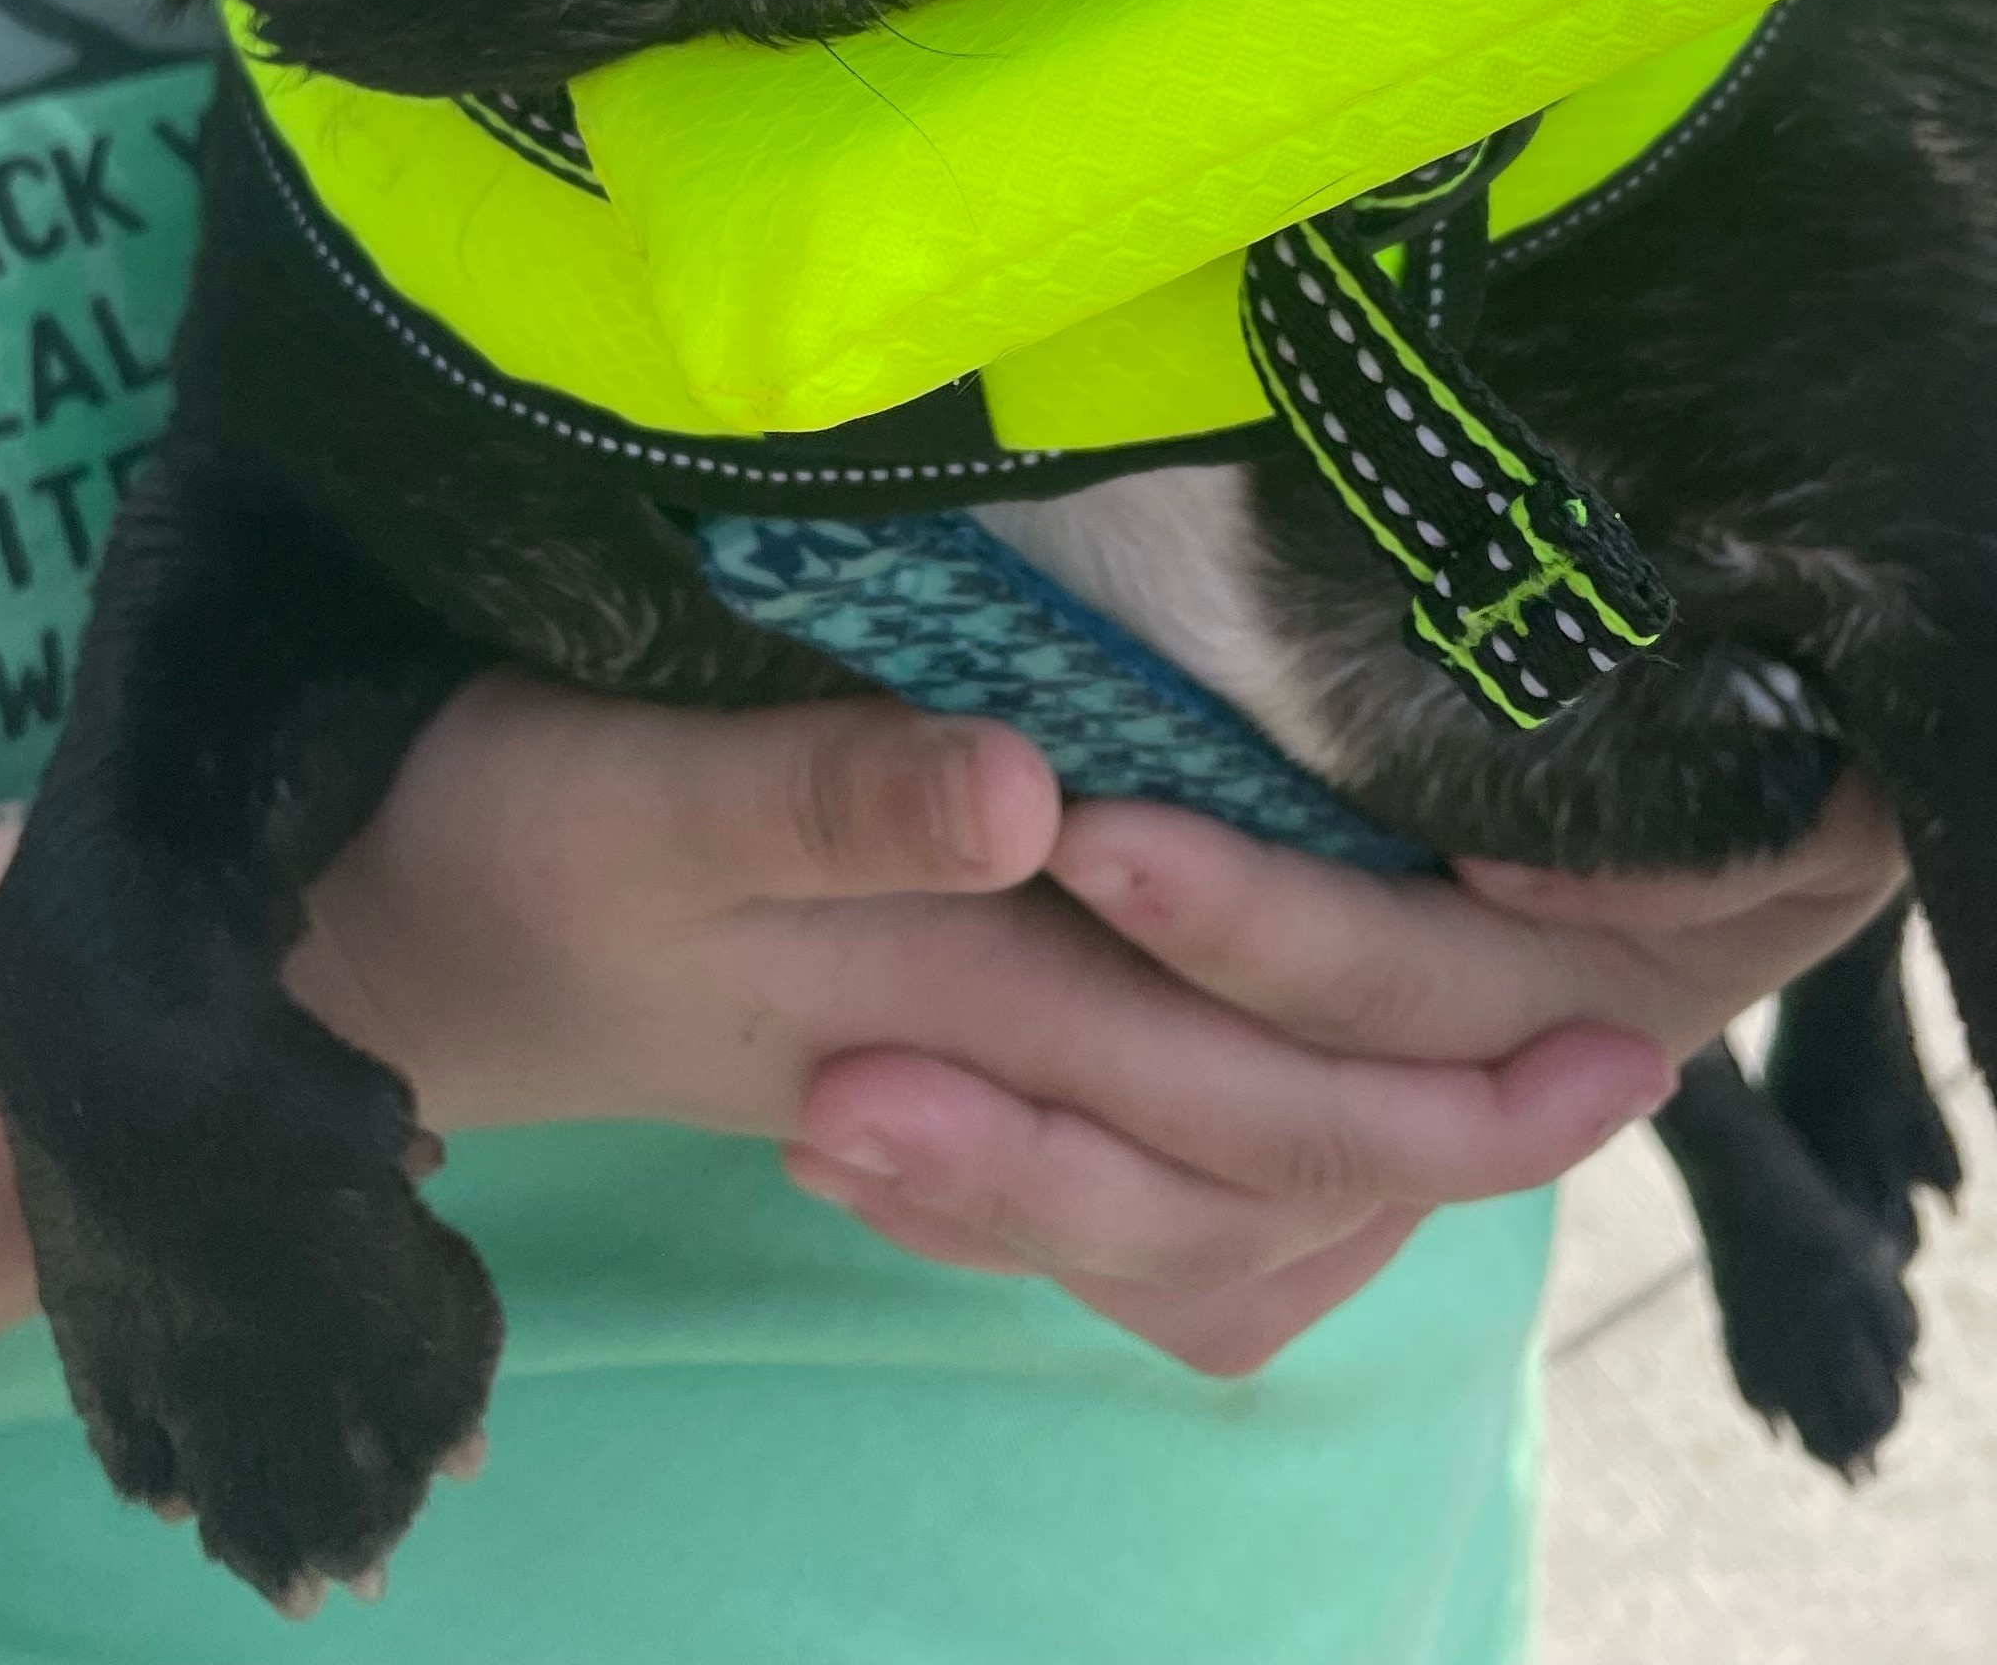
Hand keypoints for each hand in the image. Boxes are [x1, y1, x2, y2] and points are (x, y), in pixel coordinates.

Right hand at [286, 679, 1898, 1374]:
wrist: (360, 947)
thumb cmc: (492, 838)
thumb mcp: (631, 798)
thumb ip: (825, 796)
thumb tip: (1029, 796)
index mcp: (938, 997)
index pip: (1238, 1075)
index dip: (1432, 1057)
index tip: (1602, 1011)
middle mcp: (974, 1074)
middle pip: (1263, 1153)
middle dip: (1454, 1113)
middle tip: (1636, 1041)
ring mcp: (945, 1098)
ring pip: (1205, 1201)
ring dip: (1362, 1157)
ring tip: (1524, 1076)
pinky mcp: (907, 1082)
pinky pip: (1112, 1196)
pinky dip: (1229, 1186)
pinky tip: (1293, 1120)